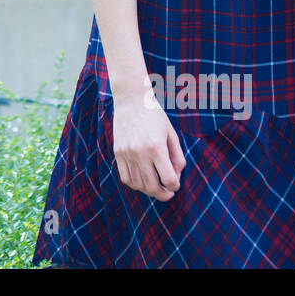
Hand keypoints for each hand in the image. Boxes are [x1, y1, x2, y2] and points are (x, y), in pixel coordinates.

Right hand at [111, 86, 185, 201]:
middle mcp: (140, 152)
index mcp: (156, 147)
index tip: (176, 184)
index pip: (169, 179)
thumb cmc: (154, 116)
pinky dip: (135, 184)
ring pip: (138, 185)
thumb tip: (176, 177)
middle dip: (163, 194)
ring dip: (148, 191)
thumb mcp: (171, 134)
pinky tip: (142, 180)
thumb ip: (177, 157)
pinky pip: (125, 178)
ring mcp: (126, 153)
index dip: (175, 186)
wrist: (131, 100)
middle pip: (152, 186)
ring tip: (155, 187)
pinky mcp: (117, 153)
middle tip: (168, 193)